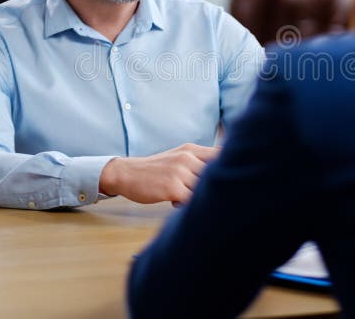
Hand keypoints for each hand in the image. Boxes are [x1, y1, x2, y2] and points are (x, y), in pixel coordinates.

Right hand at [99, 143, 218, 203]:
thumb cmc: (155, 170)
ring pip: (203, 190)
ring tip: (181, 197)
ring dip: (197, 198)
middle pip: (215, 175)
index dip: (228, 168)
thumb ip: (198, 162)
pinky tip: (173, 202)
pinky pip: (191, 201)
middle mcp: (188, 158)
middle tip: (199, 194)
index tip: (226, 181)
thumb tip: (223, 173)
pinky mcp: (172, 187)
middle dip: (212, 188)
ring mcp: (180, 172)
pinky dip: (186, 205)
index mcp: (191, 150)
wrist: (126, 173)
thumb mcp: (178, 157)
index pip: (222, 156)